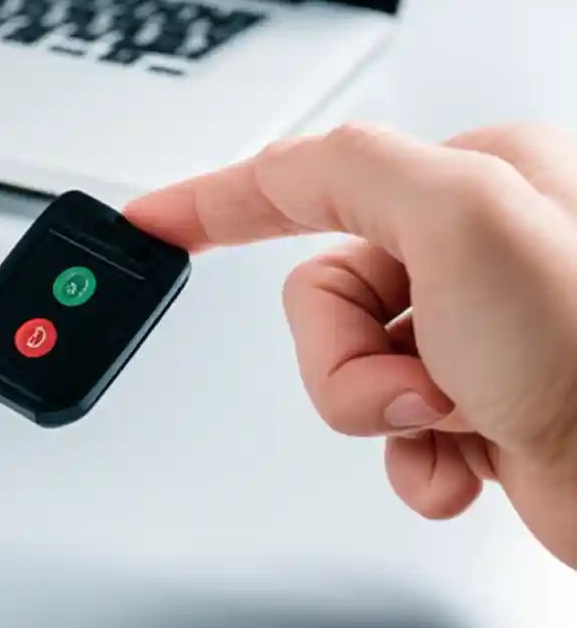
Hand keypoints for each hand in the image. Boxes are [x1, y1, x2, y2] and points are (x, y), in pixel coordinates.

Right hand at [125, 123, 576, 568]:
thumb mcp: (465, 220)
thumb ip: (357, 167)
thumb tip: (287, 171)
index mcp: (472, 183)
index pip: (309, 176)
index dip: (216, 200)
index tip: (150, 219)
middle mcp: (473, 253)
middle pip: (321, 293)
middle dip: (345, 354)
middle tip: (414, 377)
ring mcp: (473, 334)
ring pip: (342, 366)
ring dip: (376, 409)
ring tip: (448, 420)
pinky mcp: (476, 405)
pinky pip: (382, 424)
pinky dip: (407, 457)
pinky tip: (462, 461)